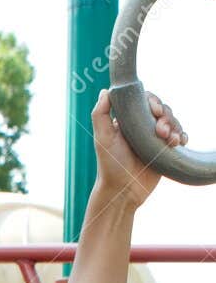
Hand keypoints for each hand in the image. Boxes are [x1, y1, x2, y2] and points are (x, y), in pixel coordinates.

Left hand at [94, 87, 185, 207]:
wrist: (122, 191)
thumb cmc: (109, 165)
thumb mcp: (102, 138)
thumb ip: (100, 114)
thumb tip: (105, 91)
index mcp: (130, 119)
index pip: (146, 101)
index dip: (154, 102)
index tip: (155, 111)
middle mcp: (143, 126)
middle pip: (162, 110)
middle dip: (166, 117)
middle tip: (161, 131)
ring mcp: (155, 138)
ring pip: (172, 122)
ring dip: (175, 127)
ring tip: (169, 140)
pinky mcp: (164, 151)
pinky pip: (178, 137)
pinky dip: (181, 136)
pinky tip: (179, 142)